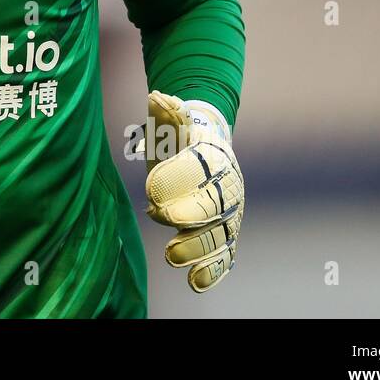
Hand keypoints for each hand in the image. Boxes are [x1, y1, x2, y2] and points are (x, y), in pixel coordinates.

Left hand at [136, 92, 242, 291]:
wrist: (204, 149)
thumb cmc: (181, 136)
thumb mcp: (170, 123)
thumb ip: (166, 113)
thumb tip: (158, 97)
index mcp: (214, 157)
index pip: (199, 168)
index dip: (178, 178)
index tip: (151, 186)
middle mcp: (226, 188)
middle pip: (213, 205)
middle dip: (189, 214)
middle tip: (163, 217)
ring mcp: (228, 215)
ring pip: (219, 235)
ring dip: (196, 248)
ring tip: (171, 255)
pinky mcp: (224, 236)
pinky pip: (223, 255)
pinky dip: (211, 270)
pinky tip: (195, 282)